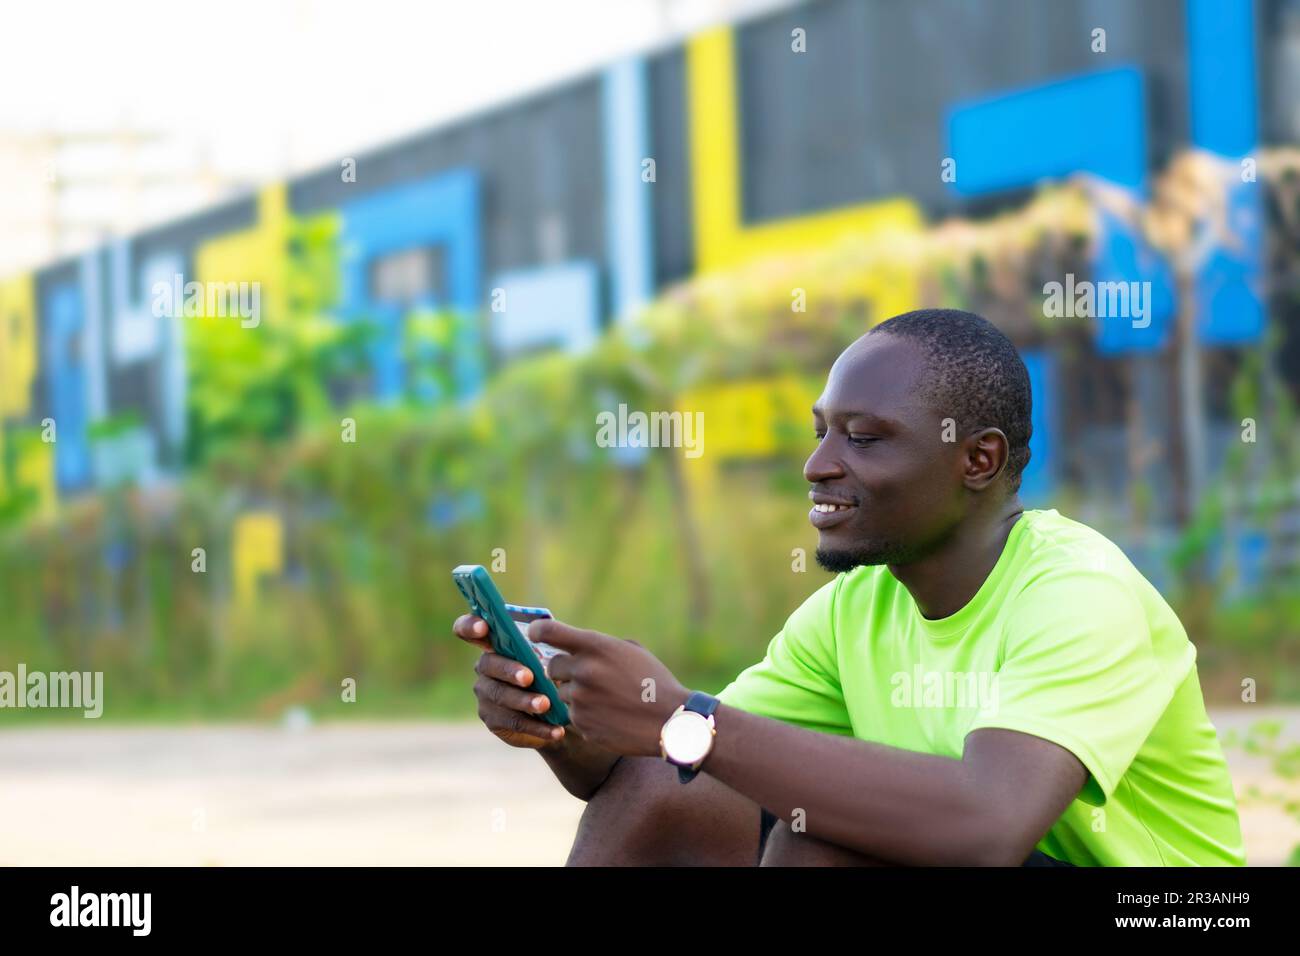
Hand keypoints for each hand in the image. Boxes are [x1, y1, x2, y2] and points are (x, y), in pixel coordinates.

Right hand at [453, 613, 565, 749]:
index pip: (469, 630)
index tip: (483, 627)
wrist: (559, 712)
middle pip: (489, 664)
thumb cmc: (552, 673)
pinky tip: (555, 731)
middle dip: (509, 670)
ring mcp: (486, 694)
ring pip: (501, 695)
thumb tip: (549, 643)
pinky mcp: (493, 720)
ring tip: (546, 705)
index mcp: (495, 643)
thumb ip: (544, 649)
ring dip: (524, 700)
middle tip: (529, 677)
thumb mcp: (551, 658)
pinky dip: (537, 727)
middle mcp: (485, 667)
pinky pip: (513, 722)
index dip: (470, 626)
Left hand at [530, 619, 689, 757]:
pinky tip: (609, 716)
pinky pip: (572, 715)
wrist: (670, 721)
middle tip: (586, 676)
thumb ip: (599, 646)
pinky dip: (586, 715)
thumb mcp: (631, 652)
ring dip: (577, 695)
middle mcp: (583, 671)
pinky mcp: (582, 725)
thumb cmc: (654, 682)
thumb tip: (574, 645)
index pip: (549, 631)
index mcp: (596, 647)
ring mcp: (581, 700)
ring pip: (562, 694)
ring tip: (606, 699)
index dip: (537, 632)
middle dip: (564, 670)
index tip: (536, 635)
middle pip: (551, 667)